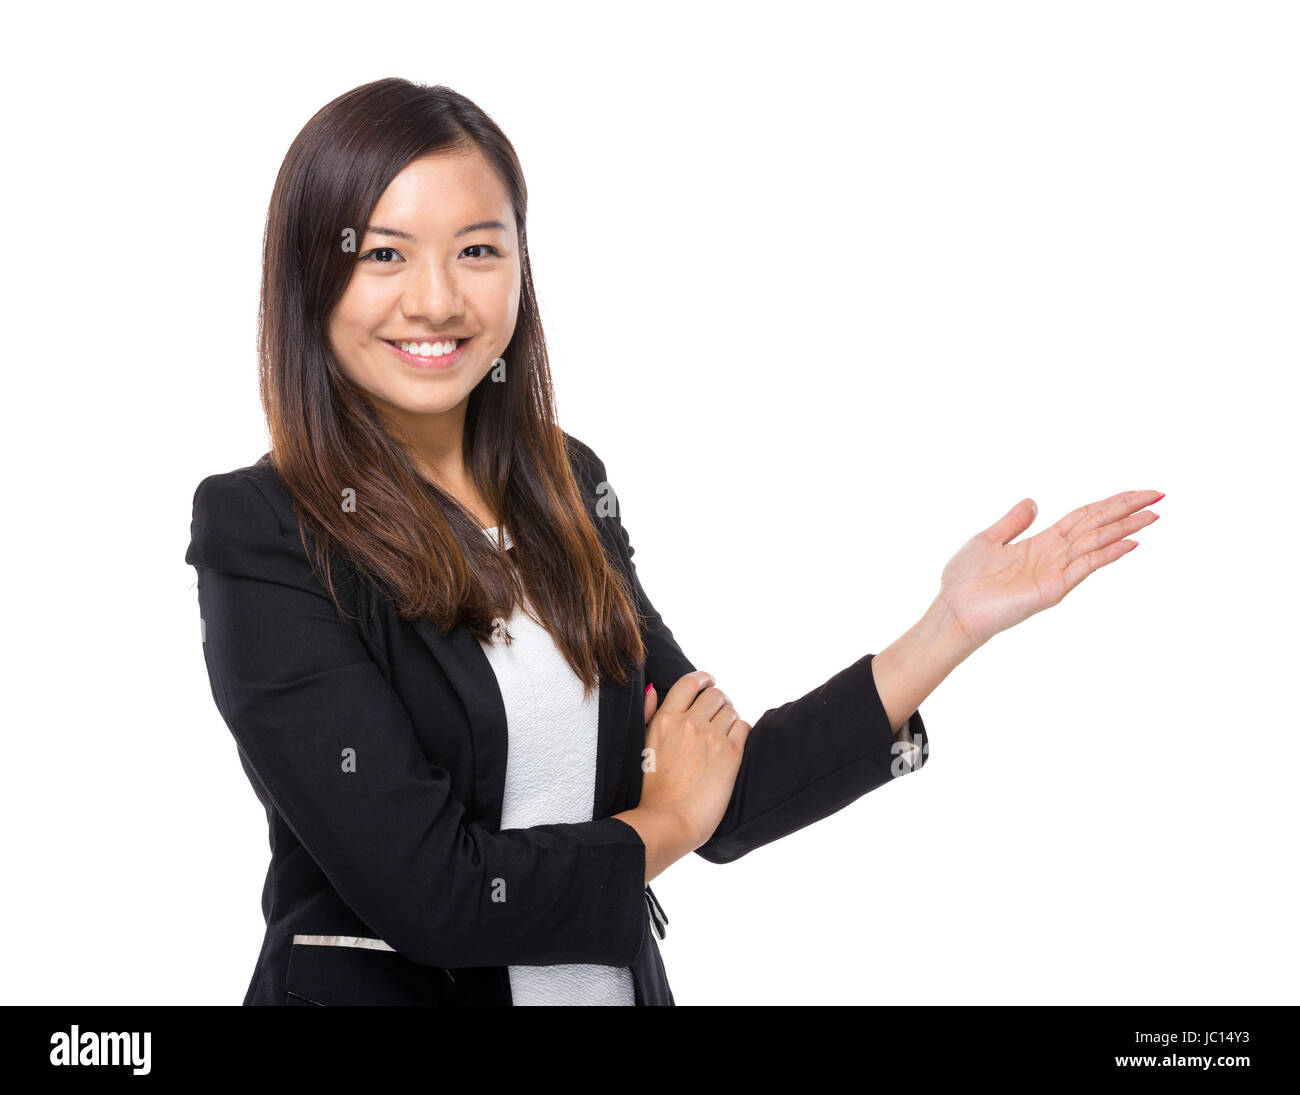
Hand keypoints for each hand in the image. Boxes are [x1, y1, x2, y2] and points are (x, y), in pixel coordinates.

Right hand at [637, 670, 750, 849]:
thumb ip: (648, 714)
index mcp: (664, 719)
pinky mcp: (731, 753)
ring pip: (731, 709)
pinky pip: (744, 727)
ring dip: (729, 718)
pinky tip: (732, 744)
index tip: (709, 681)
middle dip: (718, 701)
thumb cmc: (653, 790)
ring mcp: (711, 737)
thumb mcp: (643, 746)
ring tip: (724, 733)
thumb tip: (652, 690)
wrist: (669, 820)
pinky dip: (740, 732)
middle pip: (715, 694)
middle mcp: (689, 723)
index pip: (689, 682)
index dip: (703, 678)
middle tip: (718, 714)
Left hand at [936, 489, 1162, 647]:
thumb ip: (1013, 522)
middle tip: (1160, 494)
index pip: (1084, 517)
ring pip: (1097, 542)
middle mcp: (1055, 555)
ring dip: (1125, 528)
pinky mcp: (1052, 589)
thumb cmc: (965, 581)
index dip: (1109, 503)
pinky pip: (1085, 567)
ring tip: (1153, 514)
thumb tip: (1033, 501)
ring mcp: (1056, 572)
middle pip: (1097, 526)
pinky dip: (1107, 554)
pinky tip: (1131, 543)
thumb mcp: (988, 539)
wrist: (953, 610)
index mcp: (1042, 542)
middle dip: (1127, 509)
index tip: (1138, 491)